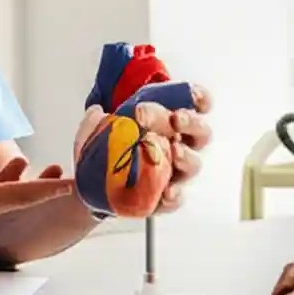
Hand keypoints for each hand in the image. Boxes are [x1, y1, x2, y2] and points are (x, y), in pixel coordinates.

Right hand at [0, 153, 73, 236]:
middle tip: (70, 178)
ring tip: (49, 169)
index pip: (18, 196)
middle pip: (19, 200)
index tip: (70, 185)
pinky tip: (14, 170)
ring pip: (8, 199)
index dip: (46, 190)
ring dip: (30, 185)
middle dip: (46, 189)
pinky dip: (10, 184)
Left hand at [74, 84, 212, 213]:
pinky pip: (177, 198)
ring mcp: (174, 172)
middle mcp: (177, 144)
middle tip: (175, 119)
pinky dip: (175, 196)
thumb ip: (96, 119)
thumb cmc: (106, 151)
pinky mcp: (164, 198)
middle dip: (191, 122)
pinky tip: (167, 192)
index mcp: (166, 121)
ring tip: (174, 152)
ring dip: (187, 157)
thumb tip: (97, 111)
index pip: (194, 105)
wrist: (93, 188)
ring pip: (194, 164)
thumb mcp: (96, 130)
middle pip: (200, 131)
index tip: (191, 95)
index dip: (198, 98)